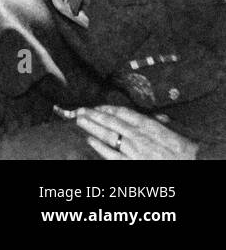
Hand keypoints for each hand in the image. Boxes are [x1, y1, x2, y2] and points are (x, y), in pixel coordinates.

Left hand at [74, 106, 199, 159]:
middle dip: (93, 114)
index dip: (107, 108)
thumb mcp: (174, 131)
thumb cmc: (185, 150)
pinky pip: (112, 155)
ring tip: (79, 120)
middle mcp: (138, 135)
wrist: (192, 165)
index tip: (97, 105)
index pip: (123, 112)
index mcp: (148, 125)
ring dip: (92, 126)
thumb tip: (157, 117)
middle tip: (79, 109)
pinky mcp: (132, 163)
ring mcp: (134, 150)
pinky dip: (99, 147)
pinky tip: (89, 140)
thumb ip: (160, 122)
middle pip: (111, 121)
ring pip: (108, 135)